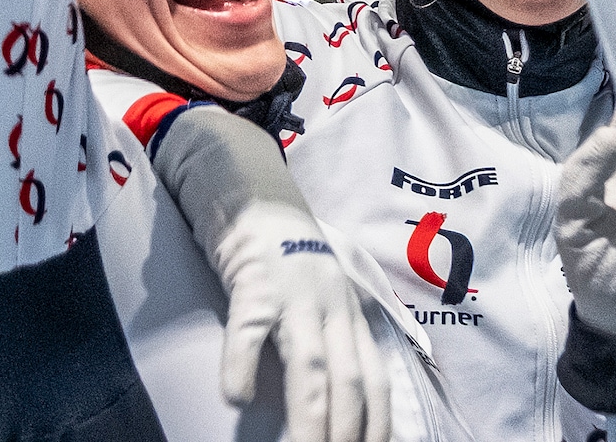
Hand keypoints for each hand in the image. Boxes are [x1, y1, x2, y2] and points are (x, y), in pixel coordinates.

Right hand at [214, 202, 391, 441]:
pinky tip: (238, 396)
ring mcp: (294, 294)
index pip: (375, 380)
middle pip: (349, 380)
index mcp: (350, 316)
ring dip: (310, 416)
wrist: (256, 198)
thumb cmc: (289, 259)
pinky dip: (244, 364)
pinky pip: (248, 328)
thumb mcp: (324, 299)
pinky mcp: (253, 281)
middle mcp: (331, 307)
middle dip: (346, 432)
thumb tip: (343, 405)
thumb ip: (336, 342)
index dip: (378, 424)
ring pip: (309, 363)